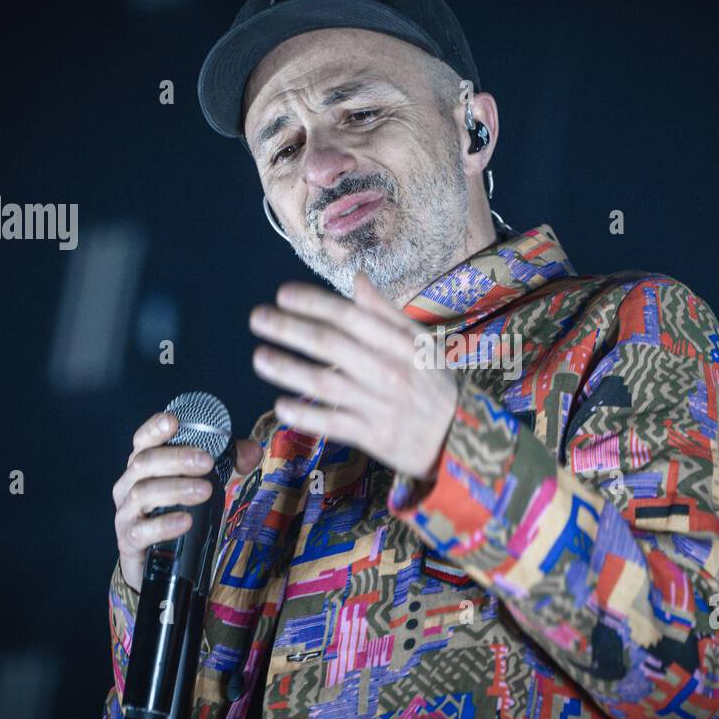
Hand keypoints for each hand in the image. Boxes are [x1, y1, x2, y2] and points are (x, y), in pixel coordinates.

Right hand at [112, 411, 263, 591]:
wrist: (159, 559)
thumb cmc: (176, 510)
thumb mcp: (204, 483)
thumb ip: (229, 464)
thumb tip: (252, 452)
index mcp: (144, 466)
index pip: (142, 441)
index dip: (154, 428)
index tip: (173, 421)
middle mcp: (129, 485)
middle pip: (144, 463)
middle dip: (176, 458)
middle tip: (206, 462)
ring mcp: (126, 513)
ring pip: (142, 493)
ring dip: (175, 488)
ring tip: (204, 490)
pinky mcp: (129, 541)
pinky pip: (141, 531)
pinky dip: (163, 525)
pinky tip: (185, 521)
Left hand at [249, 272, 457, 479]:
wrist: (460, 439)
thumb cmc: (436, 386)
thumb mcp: (422, 343)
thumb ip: (386, 313)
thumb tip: (357, 278)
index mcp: (400, 344)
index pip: (350, 317)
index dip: (314, 303)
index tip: (283, 294)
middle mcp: (388, 372)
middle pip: (331, 345)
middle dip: (290, 329)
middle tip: (258, 318)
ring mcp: (379, 405)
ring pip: (325, 384)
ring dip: (288, 369)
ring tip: (260, 357)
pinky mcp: (373, 437)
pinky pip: (333, 424)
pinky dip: (306, 415)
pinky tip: (281, 406)